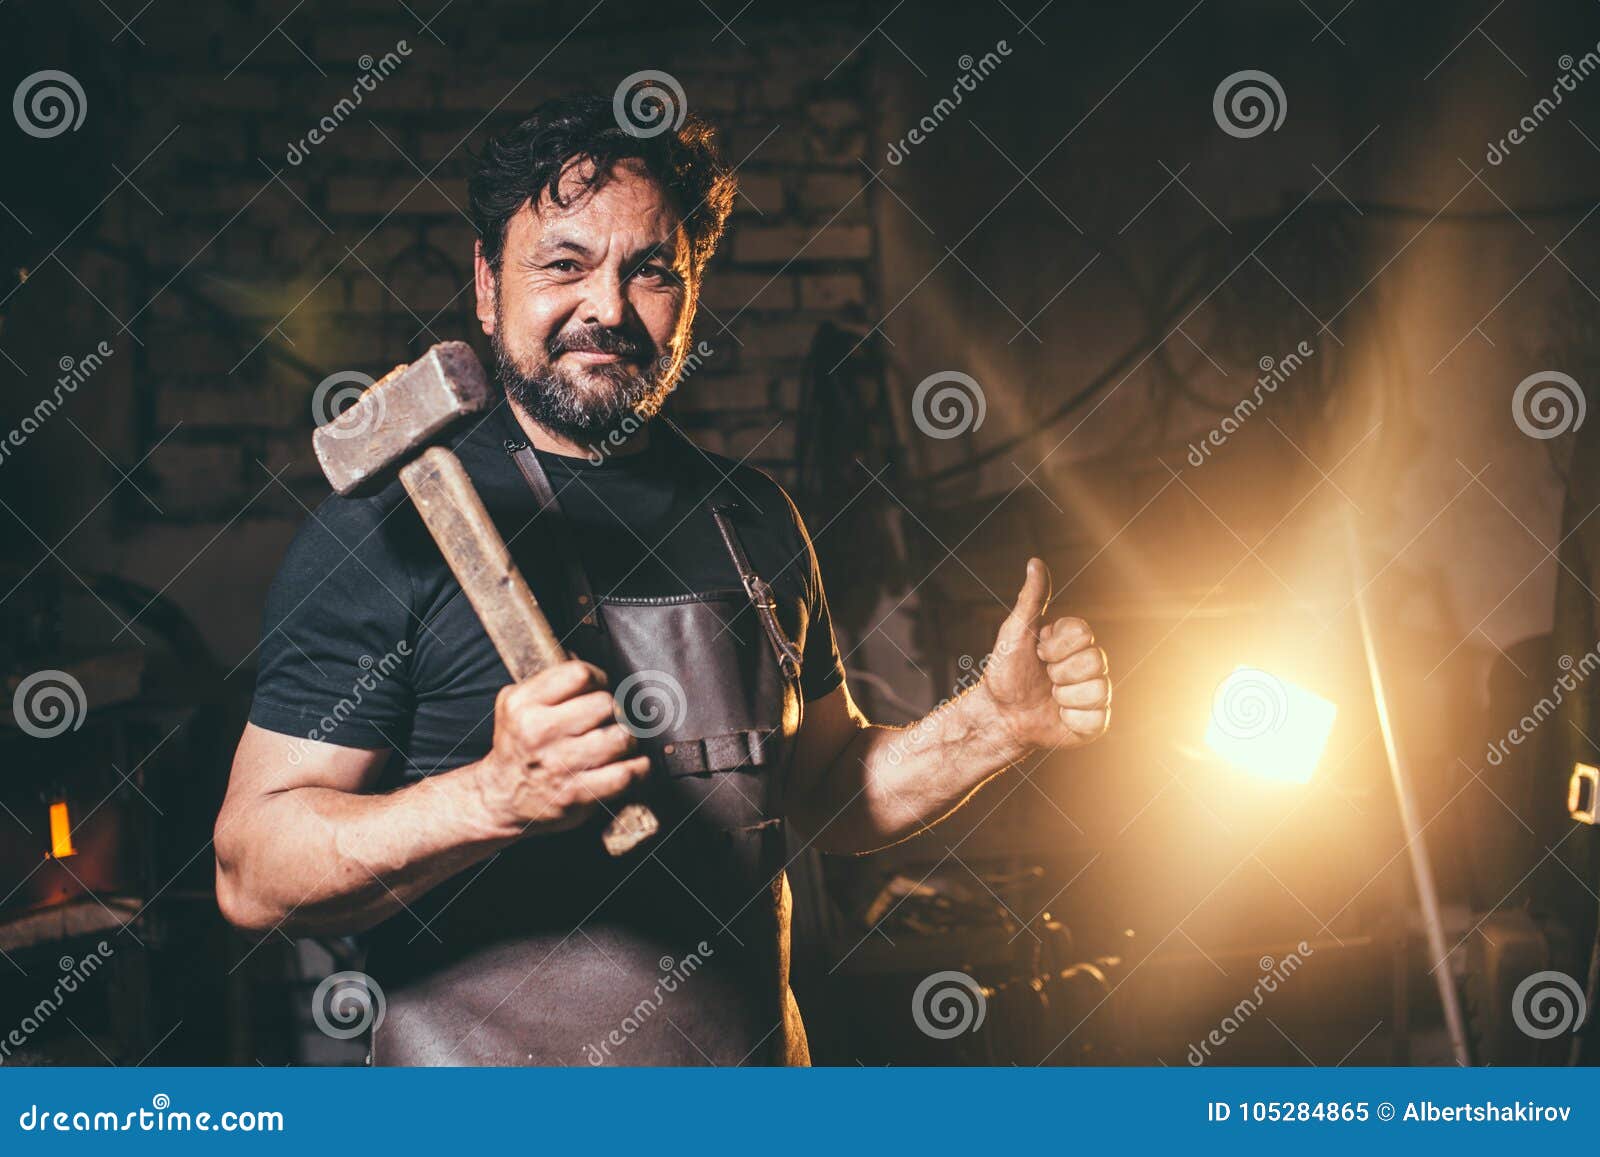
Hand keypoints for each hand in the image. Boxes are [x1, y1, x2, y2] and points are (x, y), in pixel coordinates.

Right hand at [474, 659, 650, 836]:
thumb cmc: (518, 745)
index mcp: (524, 704)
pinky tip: (633, 765)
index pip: (580, 674)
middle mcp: (539, 732)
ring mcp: (559, 765)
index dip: (598, 679)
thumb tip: (592, 667)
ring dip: (628, 739)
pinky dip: (639, 768)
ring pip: (621, 737)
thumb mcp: (517, 705)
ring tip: (618, 743)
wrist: (500, 798)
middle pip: (606, 704)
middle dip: (613, 712)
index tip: (598, 690)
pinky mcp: (576, 794)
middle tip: (607, 721)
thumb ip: (551, 682)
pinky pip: (626, 774)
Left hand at [976, 558, 1110, 753]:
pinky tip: (1059, 717)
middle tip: (1044, 679)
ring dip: (1065, 697)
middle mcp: (1090, 664)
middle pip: (1096, 660)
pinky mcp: (1095, 722)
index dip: (1057, 646)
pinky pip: (1097, 718)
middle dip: (1060, 672)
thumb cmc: (1005, 672)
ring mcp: (1095, 693)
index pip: (1084, 633)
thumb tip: (1035, 561)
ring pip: (1099, 689)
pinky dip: (1072, 720)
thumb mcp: (1015, 632)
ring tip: (1050, 699)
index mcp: (1074, 641)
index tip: (1039, 652)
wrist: (1001, 715)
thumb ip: (1030, 599)